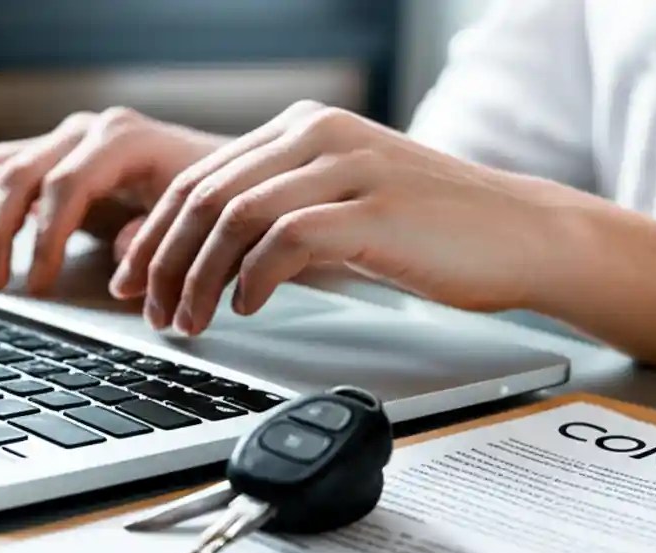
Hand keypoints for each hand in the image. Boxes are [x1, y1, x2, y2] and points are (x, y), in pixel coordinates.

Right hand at [0, 108, 226, 292]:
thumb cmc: (204, 201)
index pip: (64, 185)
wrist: (213, 172)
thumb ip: (155, 243)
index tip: (38, 285)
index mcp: (122, 140)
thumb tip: (121, 272)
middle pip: (16, 175)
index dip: (45, 240)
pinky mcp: (45, 152)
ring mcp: (60, 137)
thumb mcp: (192, 224)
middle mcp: (84, 130)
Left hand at [107, 101, 559, 334]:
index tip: (134, 279)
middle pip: (204, 195)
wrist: (521, 234)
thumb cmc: (431, 231)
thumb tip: (204, 257)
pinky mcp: (374, 209)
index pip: (199, 177)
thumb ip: (279, 217)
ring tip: (189, 320)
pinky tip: (245, 308)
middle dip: (163, 261)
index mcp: (303, 129)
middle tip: (150, 310)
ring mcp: (348, 167)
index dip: (154, 234)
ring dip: (198, 277)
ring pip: (234, 217)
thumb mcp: (342, 207)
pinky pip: (286, 240)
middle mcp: (318, 135)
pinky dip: (252, 278)